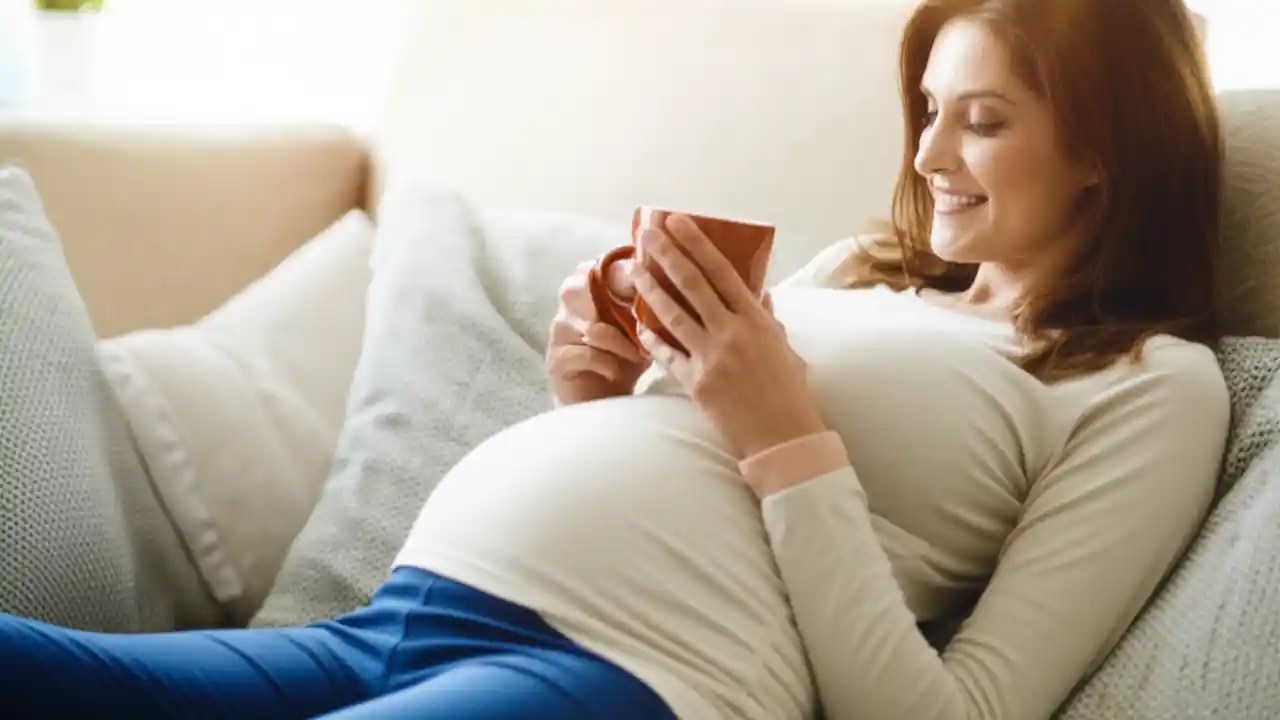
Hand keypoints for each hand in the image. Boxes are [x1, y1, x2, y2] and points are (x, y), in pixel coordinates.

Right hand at [545, 254, 652, 406]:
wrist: (606, 399)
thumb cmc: (627, 356)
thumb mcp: (643, 326)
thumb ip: (649, 303)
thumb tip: (671, 280)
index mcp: (588, 285)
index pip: (597, 265)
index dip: (622, 273)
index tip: (645, 286)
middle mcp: (568, 303)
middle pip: (578, 286)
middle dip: (614, 305)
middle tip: (641, 324)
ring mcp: (558, 330)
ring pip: (590, 326)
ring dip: (621, 343)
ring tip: (639, 355)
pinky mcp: (556, 359)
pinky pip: (585, 353)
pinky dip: (608, 363)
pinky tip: (619, 371)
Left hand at [632, 213, 826, 457]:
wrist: (784, 438)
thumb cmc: (790, 395)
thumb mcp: (786, 350)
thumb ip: (769, 321)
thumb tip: (761, 296)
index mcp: (757, 320)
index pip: (722, 271)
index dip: (697, 244)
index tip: (678, 222)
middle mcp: (732, 332)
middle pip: (692, 284)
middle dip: (666, 255)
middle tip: (646, 233)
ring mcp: (711, 356)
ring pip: (673, 315)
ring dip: (650, 291)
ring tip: (633, 271)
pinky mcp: (696, 382)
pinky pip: (668, 355)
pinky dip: (652, 341)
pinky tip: (639, 327)